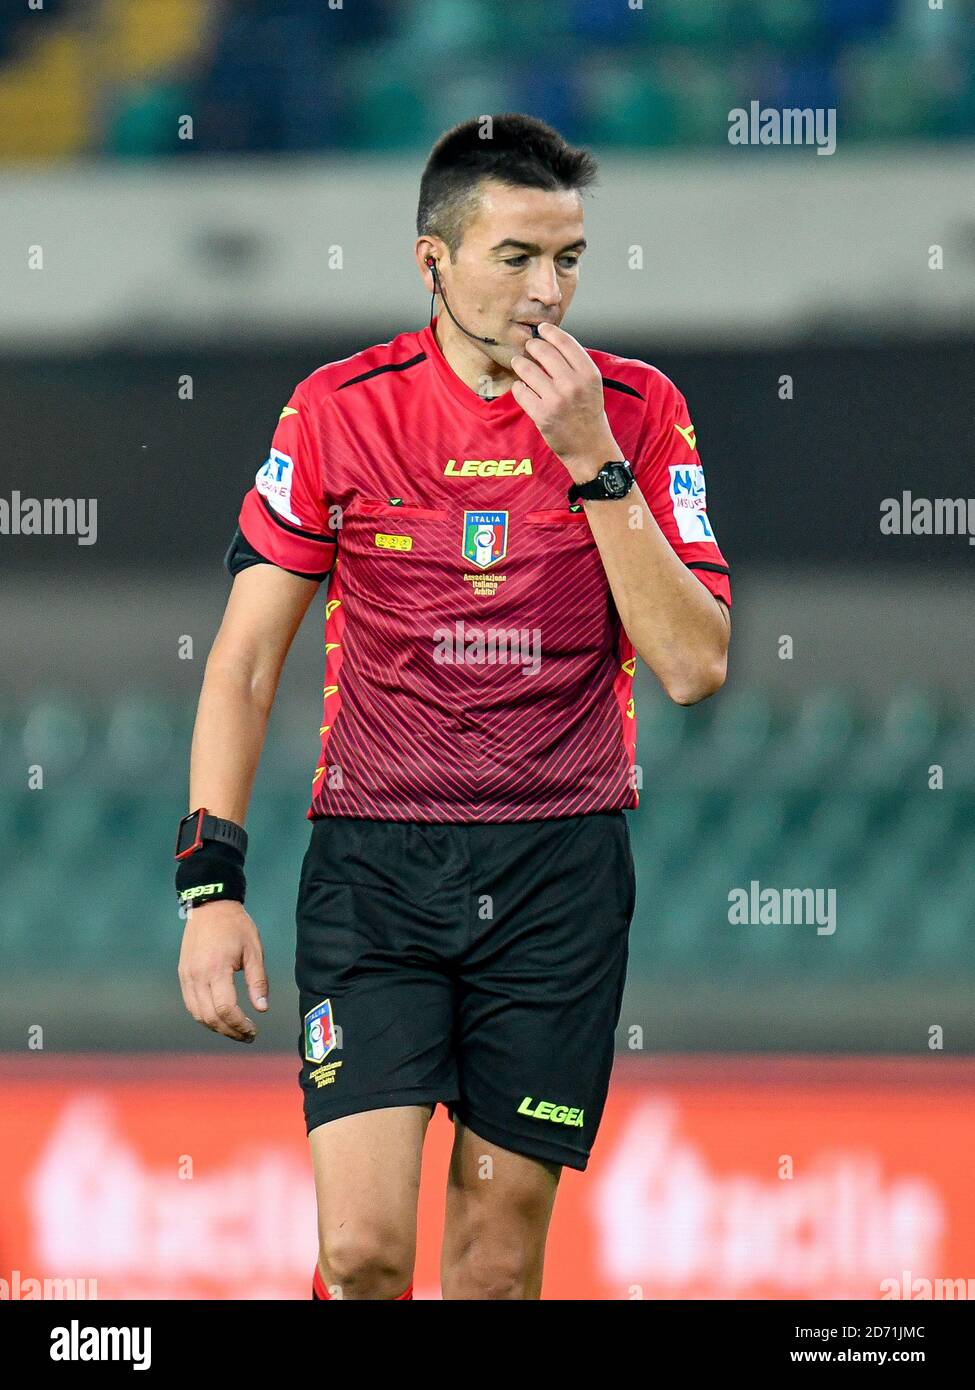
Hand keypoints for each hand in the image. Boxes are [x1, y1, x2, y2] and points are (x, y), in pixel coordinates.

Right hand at [177, 899, 268, 1042]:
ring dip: (216, 1027)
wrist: (210, 905)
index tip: (253, 1030)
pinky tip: (220, 1017)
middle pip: (209, 1017)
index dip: (239, 1025)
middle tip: (248, 1035)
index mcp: (216, 969)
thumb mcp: (254, 950)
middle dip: (229, 1031)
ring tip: (236, 1029)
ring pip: (197, 1014)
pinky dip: (204, 1016)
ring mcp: (187, 976)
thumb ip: (258, 981)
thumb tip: (262, 1008)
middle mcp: (197, 976)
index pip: (224, 1008)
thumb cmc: (236, 925)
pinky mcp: (183, 974)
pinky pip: (191, 1003)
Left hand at [509, 322, 618, 476]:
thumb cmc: (588, 414)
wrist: (589, 448)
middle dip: (532, 346)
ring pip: (527, 369)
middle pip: (543, 351)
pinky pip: (521, 390)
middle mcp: (573, 384)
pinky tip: (522, 387)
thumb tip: (550, 342)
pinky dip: (518, 387)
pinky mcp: (541, 414)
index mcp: (588, 373)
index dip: (549, 332)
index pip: (565, 342)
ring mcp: (556, 399)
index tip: (541, 329)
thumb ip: (575, 365)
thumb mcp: (592, 385)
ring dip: (520, 364)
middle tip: (528, 348)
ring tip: (519, 364)